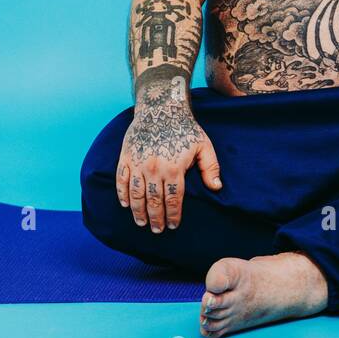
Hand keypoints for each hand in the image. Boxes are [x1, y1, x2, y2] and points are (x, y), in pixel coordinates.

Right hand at [117, 104, 221, 232]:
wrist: (161, 107)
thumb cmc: (185, 128)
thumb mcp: (204, 145)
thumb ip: (211, 167)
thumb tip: (216, 188)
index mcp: (174, 169)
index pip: (173, 200)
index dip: (173, 215)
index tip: (173, 226)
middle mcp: (154, 169)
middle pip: (154, 201)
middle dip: (155, 218)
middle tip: (156, 230)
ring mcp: (138, 164)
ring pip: (136, 194)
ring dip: (138, 211)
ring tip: (141, 222)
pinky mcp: (126, 157)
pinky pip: (121, 180)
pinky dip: (122, 194)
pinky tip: (126, 204)